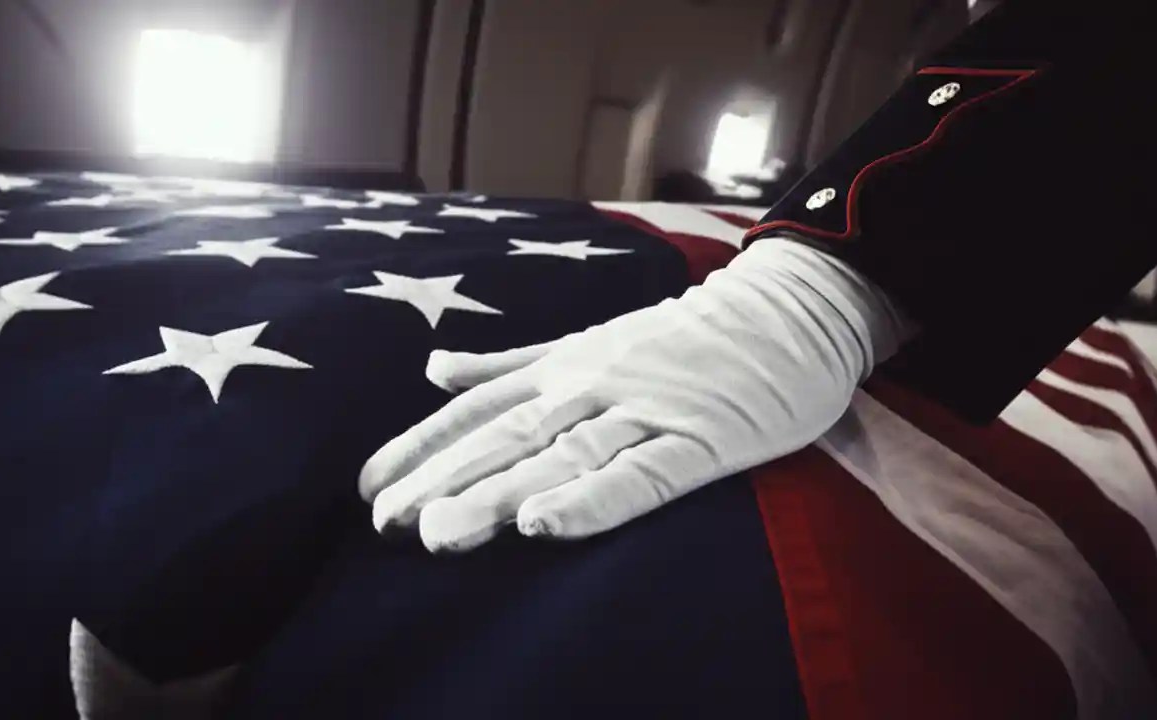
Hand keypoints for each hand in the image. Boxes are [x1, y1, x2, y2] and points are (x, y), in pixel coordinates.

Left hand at [358, 237, 906, 551]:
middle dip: (443, 480)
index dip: (421, 448)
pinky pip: (640, 475)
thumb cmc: (684, 335)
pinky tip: (543, 524)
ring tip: (440, 534)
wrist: (787, 311)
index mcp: (564, 366)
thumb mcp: (586, 341)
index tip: (369, 490)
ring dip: (498, 493)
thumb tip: (432, 368)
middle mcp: (591, 385)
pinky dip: (589, 500)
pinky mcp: (698, 439)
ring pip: (560, 457)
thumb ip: (509, 362)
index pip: (478, 410)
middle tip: (386, 523)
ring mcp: (644, 410)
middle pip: (506, 438)